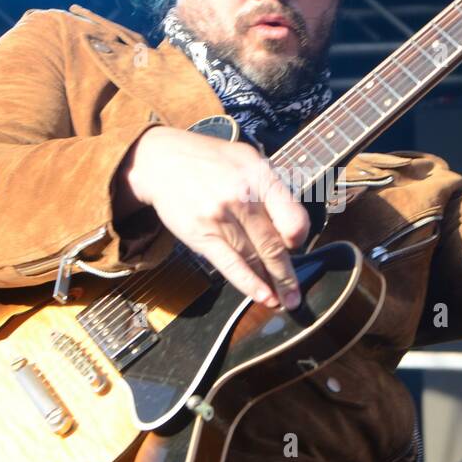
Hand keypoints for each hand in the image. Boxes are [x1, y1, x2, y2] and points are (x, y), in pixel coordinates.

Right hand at [118, 126, 309, 310]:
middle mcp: (242, 197)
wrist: (162, 161)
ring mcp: (221, 218)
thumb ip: (271, 189)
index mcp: (259, 177)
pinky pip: (231, 265)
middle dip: (288, 276)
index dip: (300, 238)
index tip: (297, 247)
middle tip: (296, 296)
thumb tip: (292, 227)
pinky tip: (263, 297)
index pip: (292, 217)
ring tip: (284, 302)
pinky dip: (249, 284)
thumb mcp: (247, 159)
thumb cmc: (210, 161)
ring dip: (272, 285)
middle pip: (274, 245)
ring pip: (254, 258)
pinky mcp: (202, 235)